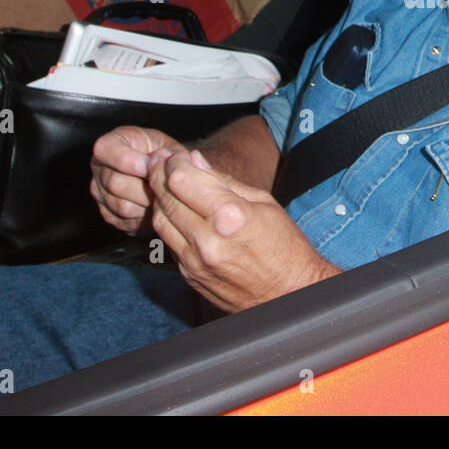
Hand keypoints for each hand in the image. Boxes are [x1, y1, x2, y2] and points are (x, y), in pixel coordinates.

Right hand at [90, 126, 186, 234]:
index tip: (153, 166)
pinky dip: (145, 219)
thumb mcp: (166, 145)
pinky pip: (125, 222)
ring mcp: (100, 193)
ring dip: (148, 204)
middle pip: (116, 183)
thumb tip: (176, 162)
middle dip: (146, 187)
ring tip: (162, 197)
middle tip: (165, 186)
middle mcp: (98, 169)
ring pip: (122, 206)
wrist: (158, 170)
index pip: (110, 153)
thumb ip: (171, 154)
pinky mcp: (108, 214)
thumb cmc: (161, 154)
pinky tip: (155, 208)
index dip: (134, 163)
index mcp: (107, 145)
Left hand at [145, 148, 338, 312]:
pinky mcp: (189, 276)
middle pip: (165, 197)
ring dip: (159, 198)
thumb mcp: (263, 202)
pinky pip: (168, 242)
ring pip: (159, 220)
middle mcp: (208, 240)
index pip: (181, 180)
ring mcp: (195, 262)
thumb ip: (224, 181)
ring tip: (166, 185)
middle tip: (159, 162)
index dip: (172, 161)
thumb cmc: (285, 247)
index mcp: (230, 216)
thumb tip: (194, 160)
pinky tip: (177, 212)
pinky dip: (168, 223)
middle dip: (158, 174)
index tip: (174, 155)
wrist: (290, 293)